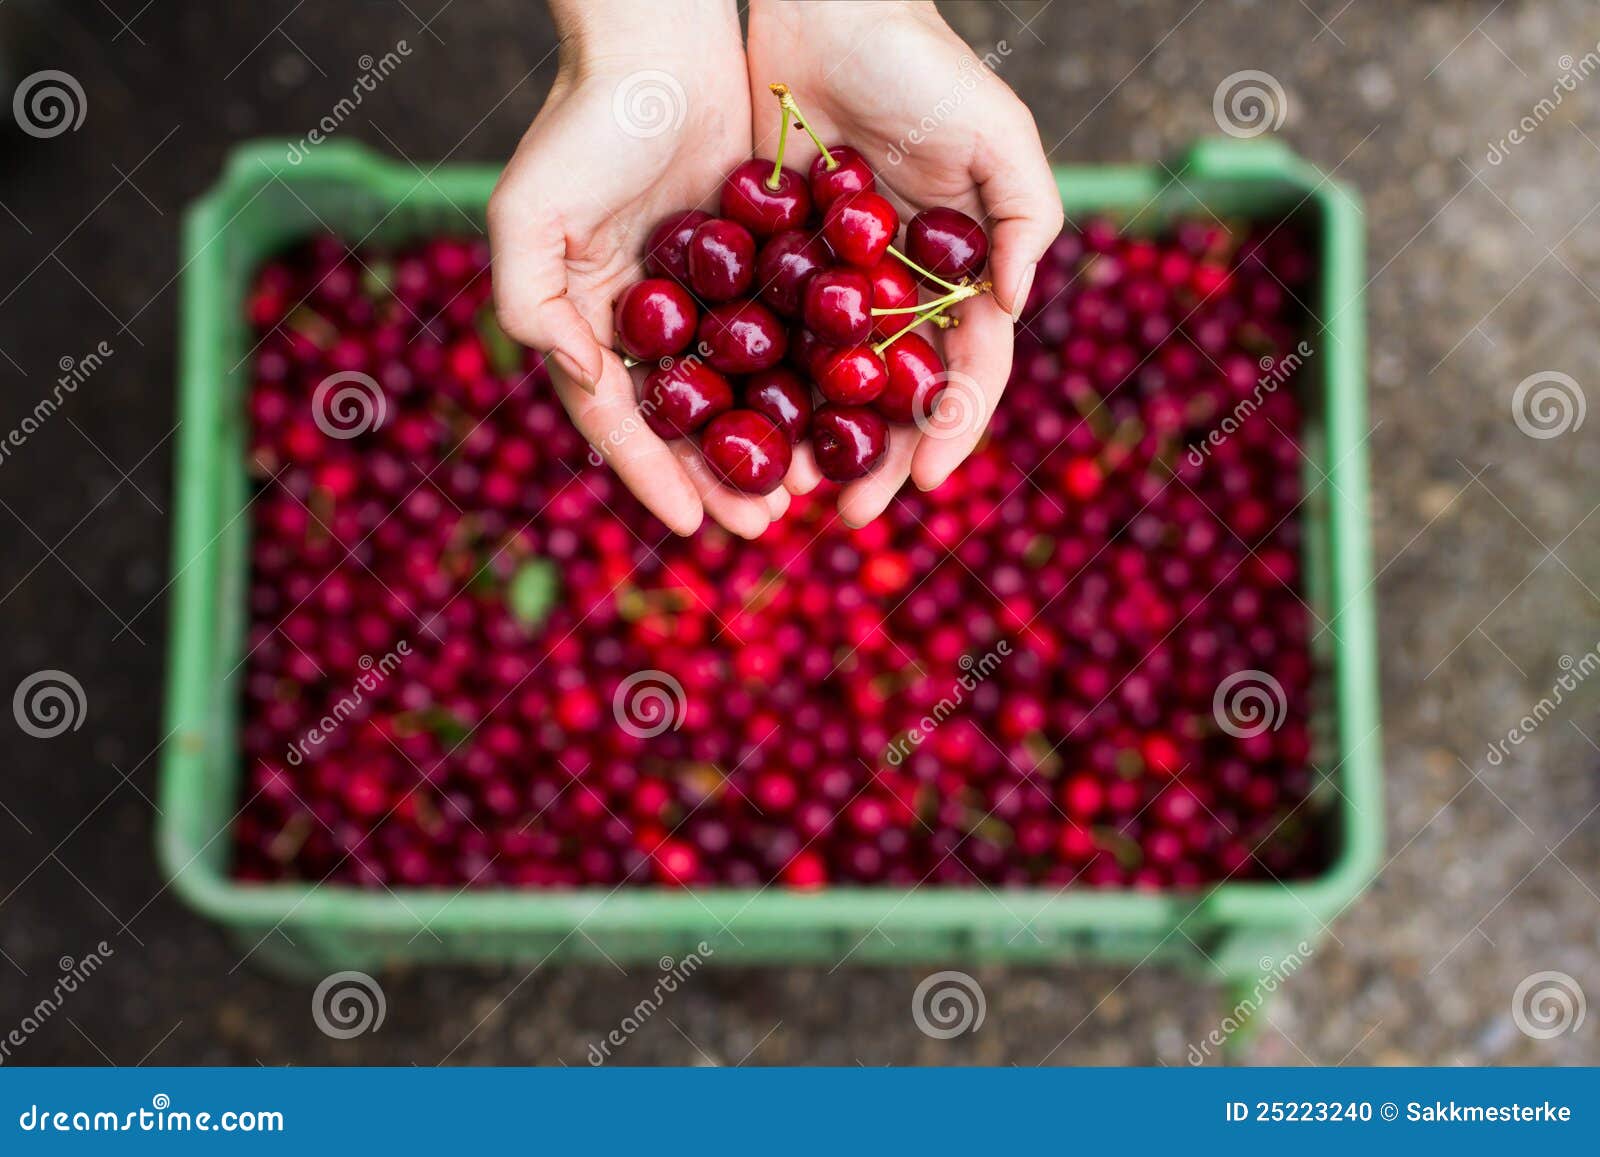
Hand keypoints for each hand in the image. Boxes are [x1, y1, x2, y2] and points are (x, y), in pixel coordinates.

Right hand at [489, 0, 788, 538]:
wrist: (659, 38)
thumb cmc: (583, 122)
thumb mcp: (527, 214)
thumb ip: (535, 306)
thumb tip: (591, 383)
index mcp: (586, 322)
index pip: (617, 419)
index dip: (651, 475)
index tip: (692, 524)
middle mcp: (644, 321)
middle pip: (683, 420)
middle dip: (719, 476)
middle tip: (764, 523)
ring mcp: (701, 296)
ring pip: (739, 389)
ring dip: (768, 442)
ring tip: (806, 488)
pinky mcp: (755, 263)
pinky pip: (781, 333)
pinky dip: (804, 376)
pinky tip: (839, 412)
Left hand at [747, 0, 1062, 525]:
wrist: (822, 5)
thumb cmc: (920, 61)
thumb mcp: (996, 132)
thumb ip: (1022, 218)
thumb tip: (1011, 312)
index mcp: (956, 275)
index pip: (963, 372)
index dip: (950, 430)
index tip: (926, 484)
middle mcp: (896, 292)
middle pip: (891, 398)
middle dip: (878, 459)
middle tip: (848, 513)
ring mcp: (833, 284)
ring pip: (826, 384)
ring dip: (813, 440)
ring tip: (788, 488)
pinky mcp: (773, 262)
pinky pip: (765, 338)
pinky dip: (757, 387)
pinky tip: (736, 428)